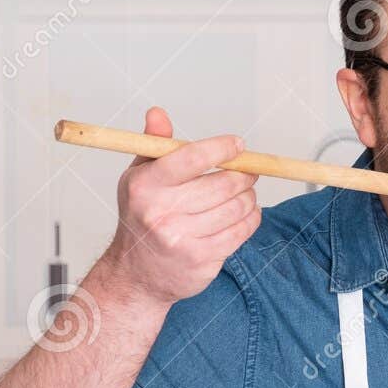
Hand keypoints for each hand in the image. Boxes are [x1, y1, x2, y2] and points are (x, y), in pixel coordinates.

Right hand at [94, 106, 260, 307]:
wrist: (136, 274)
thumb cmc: (141, 218)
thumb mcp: (139, 178)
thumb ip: (155, 146)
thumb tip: (158, 113)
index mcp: (146, 186)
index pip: (192, 157)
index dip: (222, 148)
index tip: (238, 145)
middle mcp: (161, 212)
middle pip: (223, 184)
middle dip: (243, 175)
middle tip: (248, 171)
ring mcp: (182, 239)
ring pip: (237, 208)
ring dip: (249, 197)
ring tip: (246, 193)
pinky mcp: (202, 260)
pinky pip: (240, 232)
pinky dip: (251, 219)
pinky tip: (246, 214)